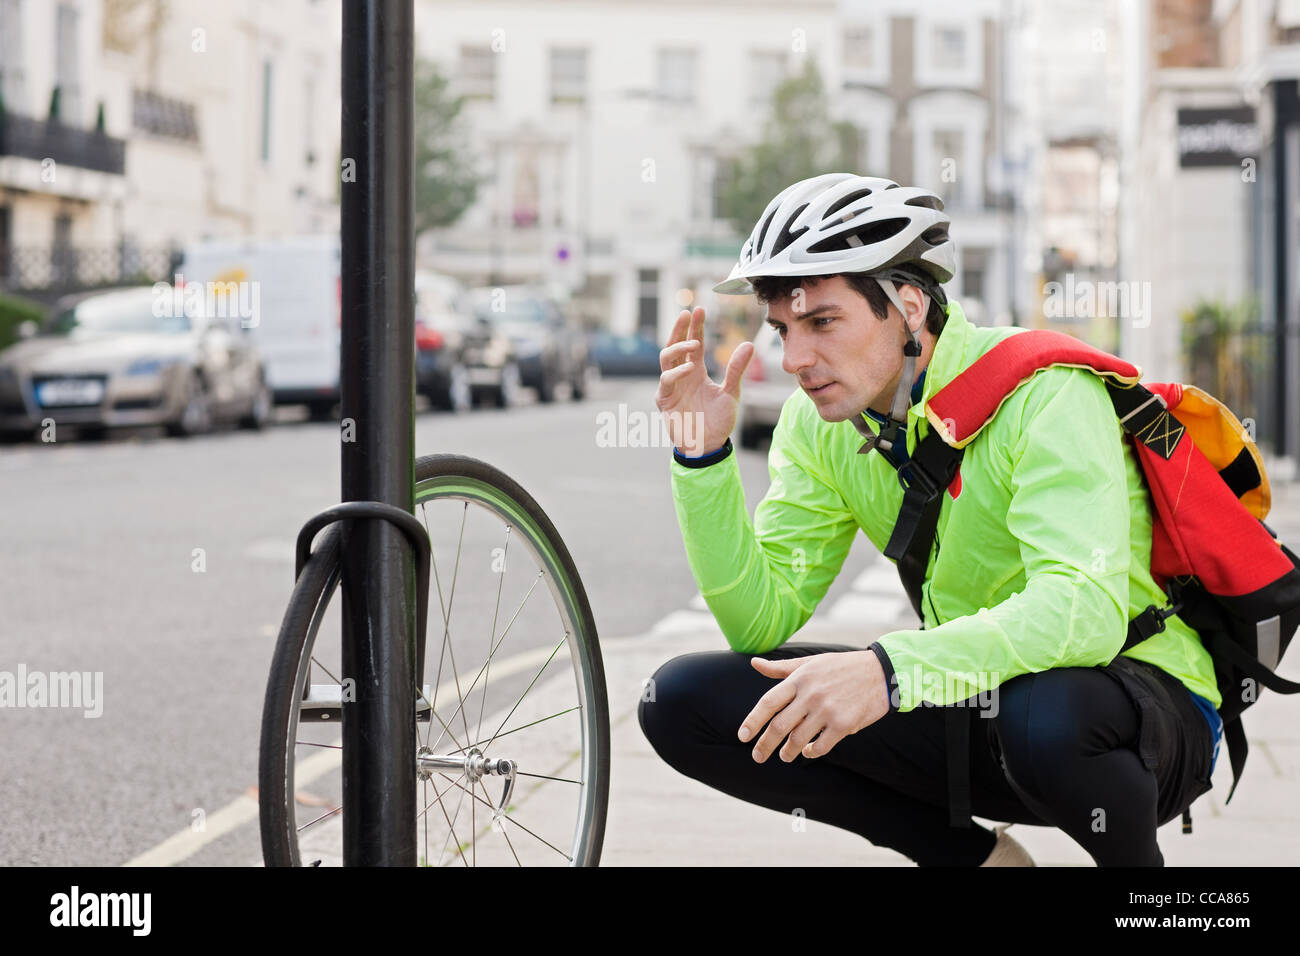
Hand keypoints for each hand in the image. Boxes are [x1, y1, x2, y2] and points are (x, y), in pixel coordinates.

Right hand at [655, 306, 753, 456]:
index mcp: (695, 370)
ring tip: (695, 343)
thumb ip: (736, 369)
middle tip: (687, 313)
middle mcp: (681, 375)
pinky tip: (690, 367)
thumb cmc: (718, 420)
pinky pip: (666, 381)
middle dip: (680, 328)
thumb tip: (748, 343)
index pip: (693, 343)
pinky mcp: (664, 400)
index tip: (699, 309)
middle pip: (675, 344)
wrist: (708, 445)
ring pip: (666, 358)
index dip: (695, 327)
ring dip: (678, 347)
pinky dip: (676, 373)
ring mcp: (671, 386)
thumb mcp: (731, 392)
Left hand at [738, 651, 889, 762]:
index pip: (768, 702)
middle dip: (765, 745)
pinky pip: (820, 746)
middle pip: (779, 726)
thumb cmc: (841, 667)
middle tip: (757, 756)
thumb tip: (754, 664)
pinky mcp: (844, 725)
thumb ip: (781, 668)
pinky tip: (806, 752)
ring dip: (787, 752)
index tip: (742, 736)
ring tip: (784, 756)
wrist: (881, 673)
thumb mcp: (810, 663)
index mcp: (799, 679)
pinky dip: (810, 752)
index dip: (753, 721)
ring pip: (798, 740)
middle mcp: (810, 695)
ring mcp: (827, 711)